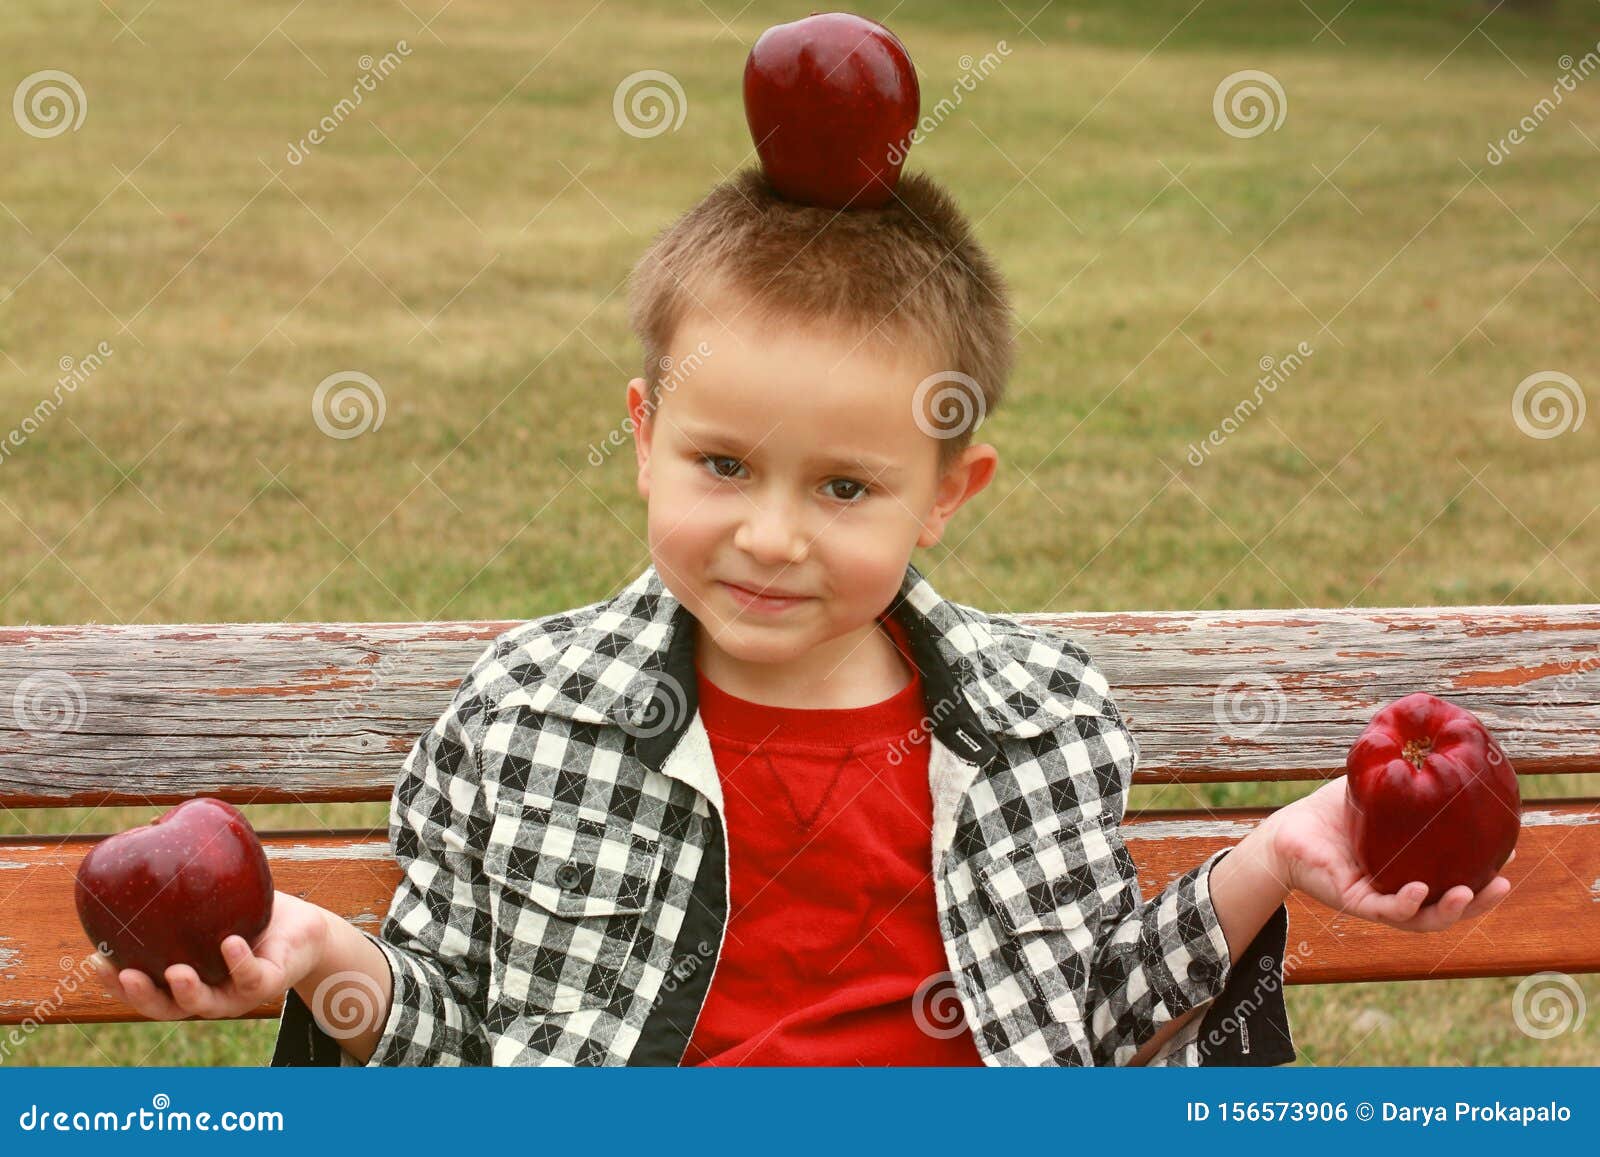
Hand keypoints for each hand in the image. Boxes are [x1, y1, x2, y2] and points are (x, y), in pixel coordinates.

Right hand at [87, 890, 330, 1019]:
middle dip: (142, 995)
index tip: (95, 961)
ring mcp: (235, 993)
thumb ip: (183, 870)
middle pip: (165, 1007)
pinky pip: (251, 978)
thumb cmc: (249, 911)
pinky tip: (230, 943)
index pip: (142, 988)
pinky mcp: (267, 983)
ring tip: (176, 972)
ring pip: (206, 1004)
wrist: (301, 928)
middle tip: (126, 973)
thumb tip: (155, 821)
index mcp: (182, 977)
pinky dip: (239, 963)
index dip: (116, 983)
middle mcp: (204, 992)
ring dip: (187, 992)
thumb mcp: (212, 893)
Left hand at [1262, 776, 1513, 930]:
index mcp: (1415, 868)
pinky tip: (1419, 890)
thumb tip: (1434, 738)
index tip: (1512, 854)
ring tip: (1466, 893)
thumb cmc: (1333, 812)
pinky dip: (1405, 903)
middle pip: (1449, 905)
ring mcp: (1380, 899)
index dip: (1486, 872)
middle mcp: (1402, 889)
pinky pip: (1384, 909)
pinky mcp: (1354, 901)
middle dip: (1480, 901)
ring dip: (1449, 910)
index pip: (1458, 876)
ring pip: (1422, 918)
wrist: (1289, 830)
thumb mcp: (1376, 789)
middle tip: (1503, 883)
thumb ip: (1404, 772)